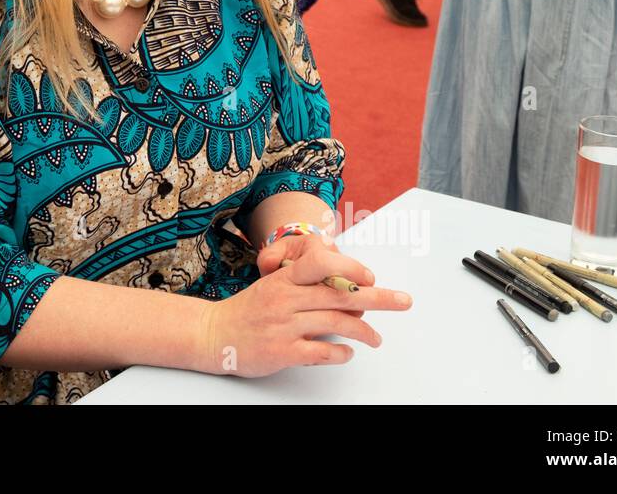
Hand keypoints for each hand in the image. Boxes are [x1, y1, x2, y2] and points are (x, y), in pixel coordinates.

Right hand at [197, 234, 412, 377]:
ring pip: (335, 323)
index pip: (321, 262)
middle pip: (339, 294)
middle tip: (403, 301)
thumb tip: (349, 291)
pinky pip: (321, 352)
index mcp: (283, 278)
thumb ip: (306, 285)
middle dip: (377, 298)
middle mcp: (285, 298)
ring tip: (376, 339)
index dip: (351, 267)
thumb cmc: (249, 310)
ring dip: (364, 332)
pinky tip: (348, 353)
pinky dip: (341, 353)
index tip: (371, 277)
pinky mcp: (281, 351)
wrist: (213, 334)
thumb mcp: (274, 286)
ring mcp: (283, 325)